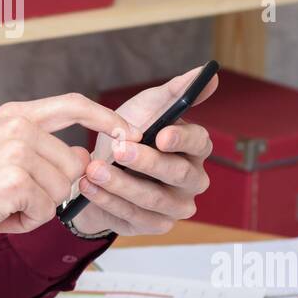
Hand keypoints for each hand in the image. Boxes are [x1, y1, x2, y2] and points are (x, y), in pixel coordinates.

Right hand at [0, 93, 140, 273]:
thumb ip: (40, 150)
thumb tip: (84, 156)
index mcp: (13, 114)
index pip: (73, 105)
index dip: (105, 118)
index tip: (128, 132)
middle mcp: (19, 126)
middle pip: (73, 165)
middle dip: (49, 191)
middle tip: (6, 196)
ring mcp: (18, 151)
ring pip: (61, 192)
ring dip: (34, 209)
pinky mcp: (17, 182)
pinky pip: (46, 212)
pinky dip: (24, 223)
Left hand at [69, 66, 217, 237]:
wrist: (99, 165)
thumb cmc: (129, 132)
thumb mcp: (148, 106)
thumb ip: (176, 91)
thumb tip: (209, 72)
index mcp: (195, 149)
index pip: (200, 143)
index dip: (182, 140)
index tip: (160, 134)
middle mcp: (192, 180)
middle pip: (178, 174)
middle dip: (146, 162)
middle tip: (118, 149)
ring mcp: (175, 206)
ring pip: (153, 199)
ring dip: (121, 184)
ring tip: (93, 170)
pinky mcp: (154, 225)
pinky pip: (133, 216)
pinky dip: (108, 201)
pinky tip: (88, 187)